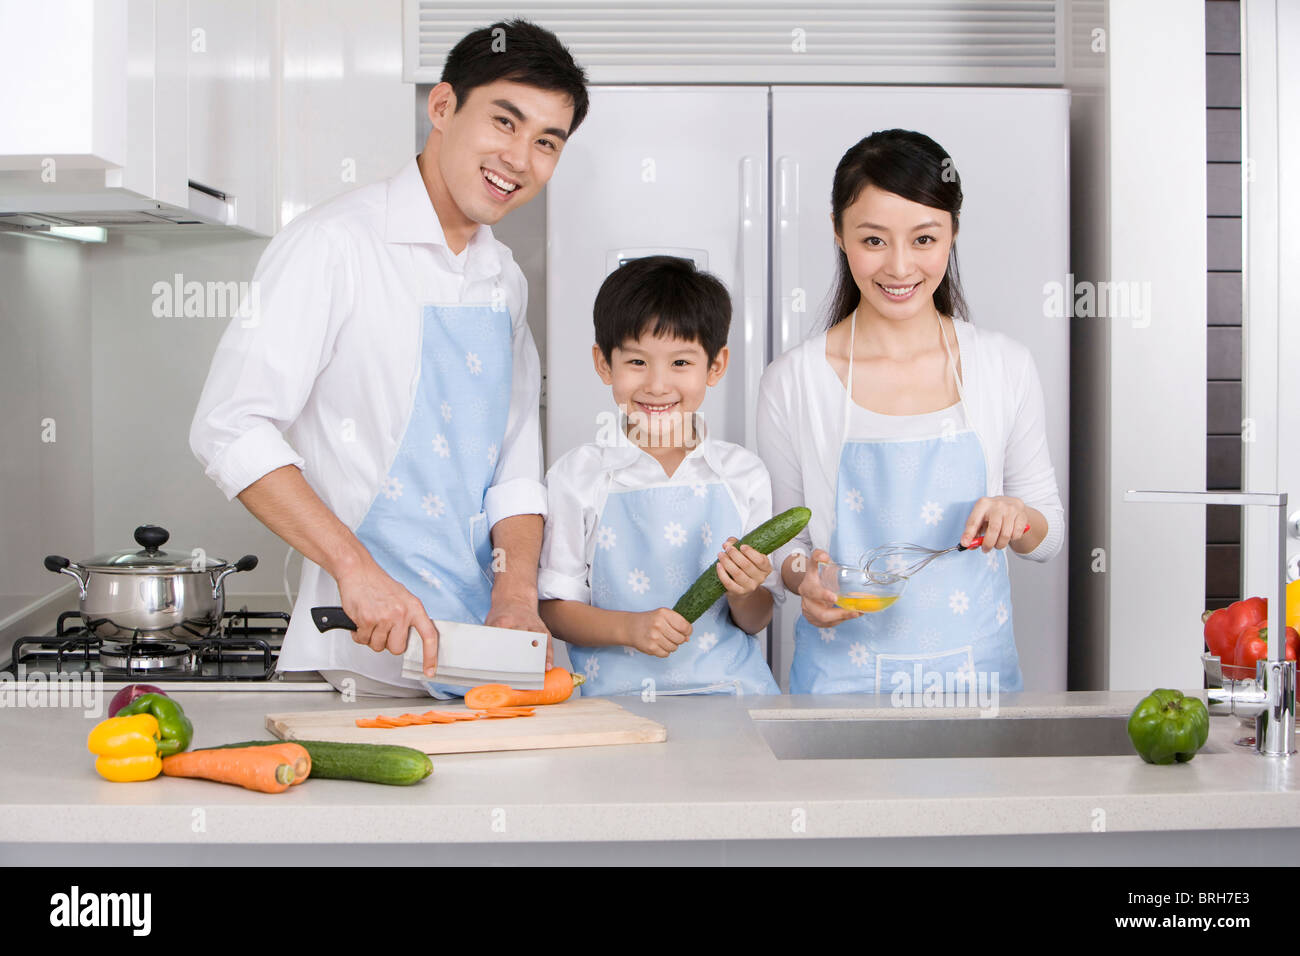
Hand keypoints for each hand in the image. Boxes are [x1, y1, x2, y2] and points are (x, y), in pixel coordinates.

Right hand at [336, 560, 439, 675]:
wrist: (358, 571)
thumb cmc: (378, 584)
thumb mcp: (403, 597)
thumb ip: (409, 617)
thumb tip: (410, 636)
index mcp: (414, 608)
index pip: (429, 635)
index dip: (430, 656)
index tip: (430, 670)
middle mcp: (401, 613)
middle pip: (397, 649)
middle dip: (388, 644)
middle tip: (382, 630)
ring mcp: (385, 617)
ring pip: (378, 646)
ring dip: (371, 638)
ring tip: (370, 621)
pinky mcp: (367, 620)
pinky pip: (363, 640)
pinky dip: (358, 634)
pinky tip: (360, 621)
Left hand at [485, 599, 553, 668]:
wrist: (516, 599)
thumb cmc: (502, 615)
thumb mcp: (490, 623)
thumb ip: (486, 639)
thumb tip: (478, 658)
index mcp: (503, 623)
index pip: (502, 642)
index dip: (501, 656)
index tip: (499, 669)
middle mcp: (519, 624)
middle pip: (520, 645)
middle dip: (518, 661)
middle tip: (516, 676)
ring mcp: (532, 626)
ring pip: (534, 645)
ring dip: (534, 661)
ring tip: (534, 675)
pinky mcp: (542, 629)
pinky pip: (546, 644)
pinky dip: (547, 656)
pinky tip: (546, 666)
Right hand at [621, 608, 691, 657]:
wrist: (630, 627)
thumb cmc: (650, 620)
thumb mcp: (663, 615)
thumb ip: (677, 623)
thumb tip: (687, 638)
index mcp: (664, 613)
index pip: (684, 626)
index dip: (688, 631)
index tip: (685, 632)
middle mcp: (659, 624)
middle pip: (680, 639)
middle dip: (679, 639)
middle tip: (672, 636)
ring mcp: (654, 637)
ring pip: (674, 648)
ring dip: (672, 646)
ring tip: (664, 640)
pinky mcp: (651, 648)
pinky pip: (666, 654)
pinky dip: (664, 651)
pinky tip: (658, 644)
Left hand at [716, 537, 771, 596]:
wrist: (742, 586)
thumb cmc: (744, 566)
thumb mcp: (745, 554)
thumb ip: (737, 544)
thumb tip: (728, 542)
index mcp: (766, 568)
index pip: (760, 560)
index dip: (750, 552)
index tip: (741, 546)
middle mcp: (760, 578)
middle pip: (747, 565)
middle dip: (735, 554)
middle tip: (727, 548)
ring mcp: (750, 586)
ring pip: (737, 573)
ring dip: (727, 562)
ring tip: (720, 554)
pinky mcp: (739, 592)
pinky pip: (729, 583)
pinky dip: (722, 574)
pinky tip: (718, 565)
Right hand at [798, 548, 861, 628]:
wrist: (809, 586)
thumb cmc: (816, 576)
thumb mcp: (817, 564)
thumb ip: (819, 556)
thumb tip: (824, 556)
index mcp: (807, 586)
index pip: (812, 591)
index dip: (822, 595)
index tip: (835, 597)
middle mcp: (806, 601)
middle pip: (820, 613)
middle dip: (838, 614)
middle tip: (854, 611)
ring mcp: (809, 613)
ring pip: (825, 621)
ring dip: (842, 618)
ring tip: (856, 613)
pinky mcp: (814, 620)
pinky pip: (828, 625)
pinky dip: (840, 621)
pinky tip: (848, 615)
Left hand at [961, 496, 1030, 551]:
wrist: (1012, 504)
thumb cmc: (992, 514)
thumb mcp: (980, 518)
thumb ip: (974, 532)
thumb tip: (969, 545)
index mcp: (983, 503)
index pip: (974, 521)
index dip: (969, 534)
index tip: (965, 544)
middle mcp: (997, 505)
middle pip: (993, 529)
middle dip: (988, 543)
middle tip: (985, 550)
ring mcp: (1011, 509)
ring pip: (1005, 534)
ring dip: (1000, 544)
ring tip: (997, 543)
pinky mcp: (1022, 516)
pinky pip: (1016, 534)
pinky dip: (1011, 540)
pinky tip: (1008, 535)